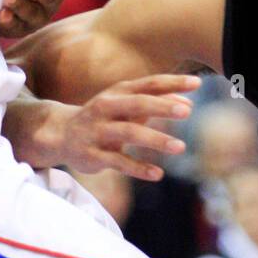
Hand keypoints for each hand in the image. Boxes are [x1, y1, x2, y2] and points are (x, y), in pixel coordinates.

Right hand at [9, 75, 199, 179]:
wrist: (60, 134)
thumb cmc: (104, 116)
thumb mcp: (126, 105)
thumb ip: (156, 102)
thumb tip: (188, 102)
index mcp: (118, 92)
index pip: (149, 84)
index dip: (172, 82)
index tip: (197, 83)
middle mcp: (107, 108)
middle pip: (137, 104)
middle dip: (162, 106)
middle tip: (187, 111)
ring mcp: (98, 131)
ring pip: (129, 133)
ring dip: (156, 139)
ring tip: (180, 147)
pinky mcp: (93, 155)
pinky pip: (118, 162)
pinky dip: (139, 168)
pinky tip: (158, 174)